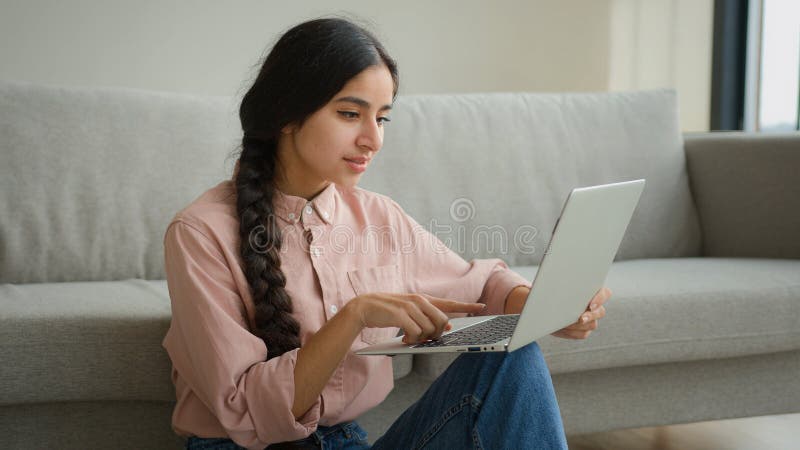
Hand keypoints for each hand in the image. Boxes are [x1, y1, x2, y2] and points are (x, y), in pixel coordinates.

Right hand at [347, 293, 486, 343]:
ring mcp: (410, 307)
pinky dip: (411, 340)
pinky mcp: (400, 315)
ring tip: (409, 338)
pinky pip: (415, 333)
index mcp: (423, 299)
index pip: (450, 303)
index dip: (467, 305)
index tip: (482, 307)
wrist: (364, 306)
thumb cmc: (388, 311)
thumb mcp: (410, 312)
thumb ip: (428, 317)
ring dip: (420, 338)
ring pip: (429, 329)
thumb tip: (447, 326)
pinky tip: (404, 339)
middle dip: (436, 334)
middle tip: (425, 338)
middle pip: (442, 321)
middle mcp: (419, 300)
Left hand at [551, 287, 610, 339]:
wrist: (545, 309)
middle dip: (590, 316)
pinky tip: (563, 328)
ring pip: (592, 324)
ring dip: (578, 325)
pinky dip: (572, 332)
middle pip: (600, 312)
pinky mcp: (584, 331)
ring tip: (564, 322)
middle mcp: (595, 307)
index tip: (591, 305)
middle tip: (581, 319)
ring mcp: (591, 320)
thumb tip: (563, 288)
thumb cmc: (554, 293)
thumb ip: (566, 288)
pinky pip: (583, 334)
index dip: (600, 299)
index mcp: (593, 292)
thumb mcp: (559, 289)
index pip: (605, 293)